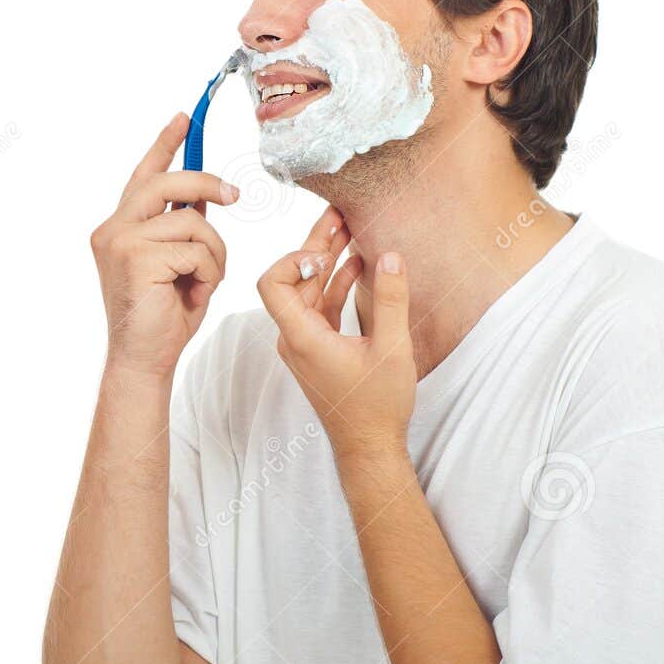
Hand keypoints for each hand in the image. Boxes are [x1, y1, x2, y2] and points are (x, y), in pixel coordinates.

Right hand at [90, 114, 239, 376]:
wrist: (144, 360)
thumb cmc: (162, 317)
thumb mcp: (177, 263)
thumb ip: (182, 228)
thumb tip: (208, 198)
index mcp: (118, 227)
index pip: (144, 175)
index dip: (166, 144)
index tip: (184, 119)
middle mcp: (112, 229)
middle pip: (167, 183)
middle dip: (207, 184)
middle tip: (234, 196)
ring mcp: (121, 243)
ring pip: (192, 221)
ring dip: (213, 252)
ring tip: (204, 280)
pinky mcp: (137, 259)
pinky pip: (196, 248)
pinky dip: (208, 270)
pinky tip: (195, 292)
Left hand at [256, 205, 416, 461]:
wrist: (369, 446)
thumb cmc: (377, 407)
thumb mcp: (392, 349)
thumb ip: (390, 300)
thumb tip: (390, 256)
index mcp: (302, 337)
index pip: (271, 285)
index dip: (292, 260)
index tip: (324, 251)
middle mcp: (294, 338)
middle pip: (293, 281)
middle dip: (315, 247)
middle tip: (338, 216)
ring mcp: (303, 344)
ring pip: (307, 293)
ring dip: (327, 263)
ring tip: (349, 231)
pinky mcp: (317, 348)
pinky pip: (319, 308)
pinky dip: (334, 286)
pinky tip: (356, 267)